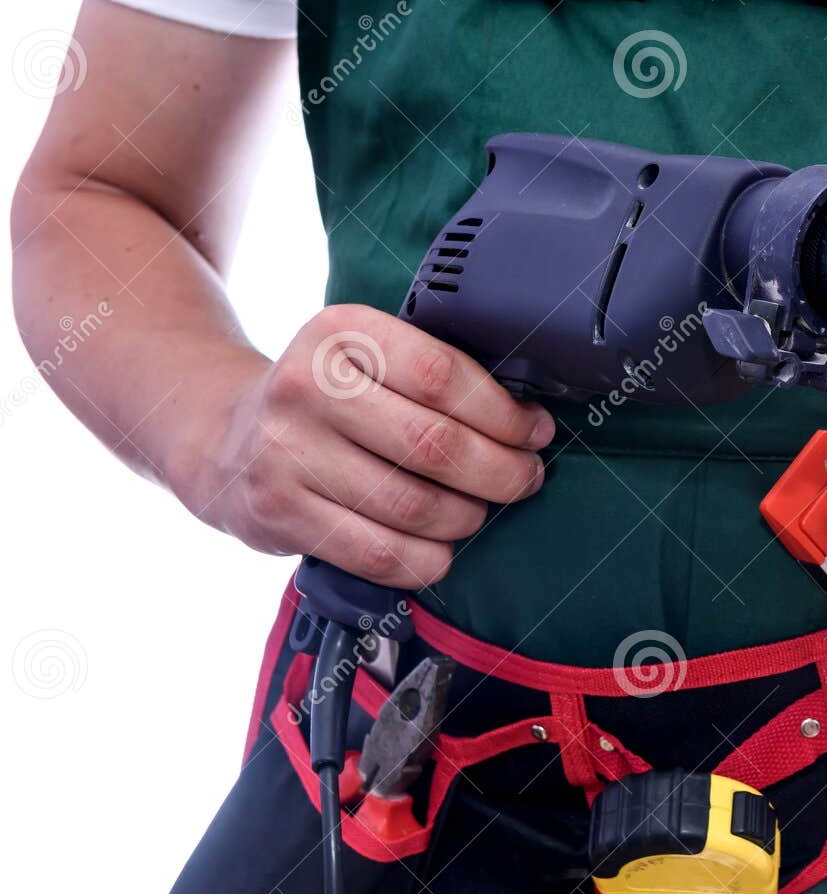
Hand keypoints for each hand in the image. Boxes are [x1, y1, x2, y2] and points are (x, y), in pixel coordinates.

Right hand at [179, 305, 552, 587]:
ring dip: (466, 518)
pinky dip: (425, 559)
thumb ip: (435, 375)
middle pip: (435, 444)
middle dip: (500, 471)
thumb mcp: (368, 357)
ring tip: (478, 511)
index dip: (504, 413)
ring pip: (413, 505)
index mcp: (341, 333)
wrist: (225, 436)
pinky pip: (378, 553)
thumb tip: (528, 420)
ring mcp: (286, 453)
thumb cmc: (328, 398)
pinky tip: (439, 549)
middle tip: (524, 479)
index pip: (443, 375)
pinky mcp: (279, 513)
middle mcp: (306, 386)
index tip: (534, 431)